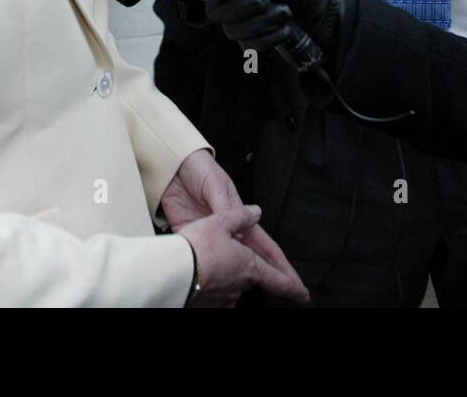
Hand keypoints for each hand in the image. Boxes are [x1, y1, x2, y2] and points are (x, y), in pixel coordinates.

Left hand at [160, 150, 304, 303]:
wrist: (171, 167)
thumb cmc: (200, 169)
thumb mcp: (216, 185)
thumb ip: (228, 206)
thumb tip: (249, 218)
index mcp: (239, 215)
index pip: (265, 246)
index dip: (281, 266)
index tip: (295, 284)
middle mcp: (228, 230)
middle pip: (250, 261)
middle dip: (265, 280)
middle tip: (280, 299)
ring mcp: (210, 236)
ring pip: (228, 265)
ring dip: (236, 282)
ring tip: (242, 299)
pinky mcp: (190, 238)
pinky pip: (203, 259)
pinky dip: (209, 274)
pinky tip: (213, 288)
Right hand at [179, 205, 309, 306]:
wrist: (171, 272)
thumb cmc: (198, 247)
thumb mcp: (221, 222)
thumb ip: (240, 216)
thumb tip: (256, 212)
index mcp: (250, 266)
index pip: (279, 280)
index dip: (294, 287)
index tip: (303, 294)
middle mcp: (239, 285)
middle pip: (252, 280)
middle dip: (250, 272)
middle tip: (241, 260)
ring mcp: (222, 298)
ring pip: (233, 289)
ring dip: (230, 280)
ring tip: (216, 267)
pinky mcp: (205, 304)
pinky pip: (216, 298)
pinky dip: (214, 289)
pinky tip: (203, 281)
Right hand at [202, 0, 347, 59]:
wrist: (331, 15)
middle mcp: (237, 1)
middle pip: (216, 11)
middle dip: (242, 8)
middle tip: (267, 0)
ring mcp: (245, 24)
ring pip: (233, 31)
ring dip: (263, 22)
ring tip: (285, 12)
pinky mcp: (256, 43)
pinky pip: (250, 46)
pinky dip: (270, 37)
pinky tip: (285, 29)